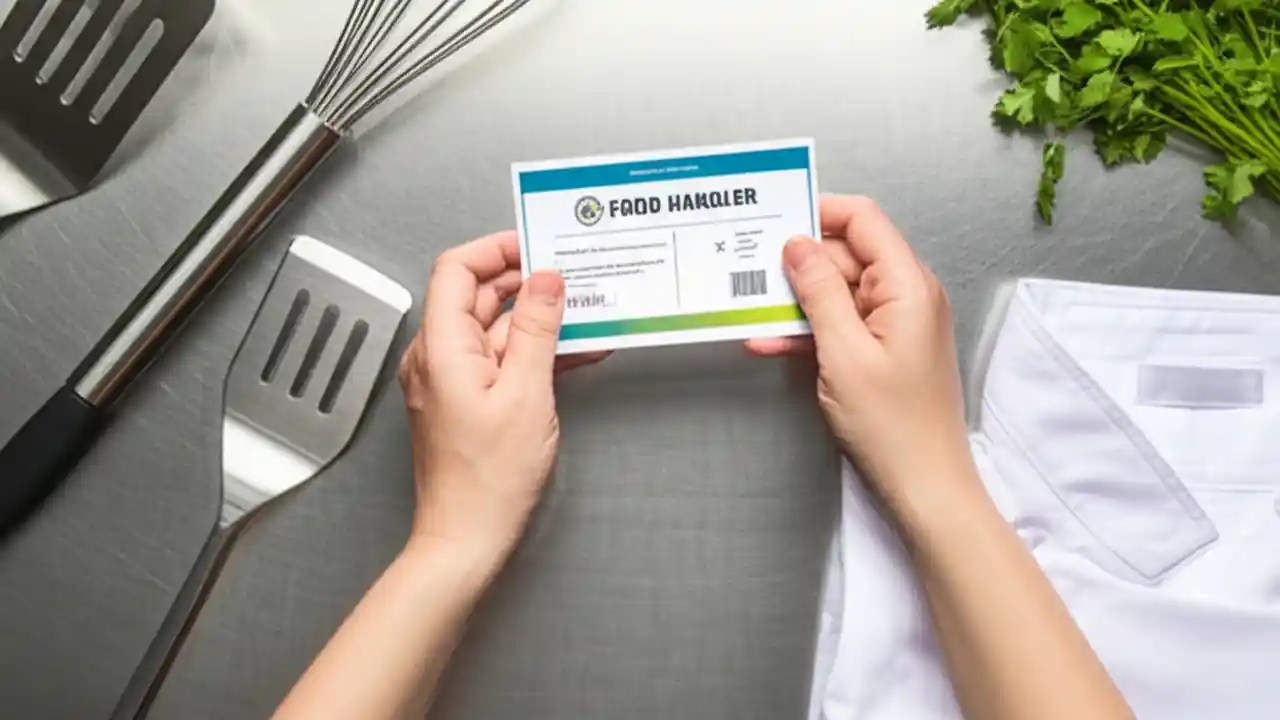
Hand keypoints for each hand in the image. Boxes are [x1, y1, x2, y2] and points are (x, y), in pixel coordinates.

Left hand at [398, 232, 605, 562]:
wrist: (466, 539)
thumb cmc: (487, 481)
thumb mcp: (527, 394)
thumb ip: (537, 329)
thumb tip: (547, 280)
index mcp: (440, 347)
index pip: (456, 269)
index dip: (496, 249)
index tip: (536, 245)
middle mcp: (435, 357)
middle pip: (476, 295)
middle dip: (524, 282)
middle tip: (570, 276)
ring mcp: (448, 380)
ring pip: (491, 328)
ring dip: (534, 319)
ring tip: (581, 315)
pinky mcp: (464, 400)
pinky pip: (496, 359)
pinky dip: (530, 351)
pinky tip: (570, 353)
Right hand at [748, 196, 973, 517]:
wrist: (925, 485)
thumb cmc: (892, 424)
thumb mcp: (844, 353)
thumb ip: (819, 292)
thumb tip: (797, 245)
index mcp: (908, 285)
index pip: (864, 220)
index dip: (820, 212)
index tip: (774, 219)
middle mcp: (907, 295)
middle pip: (847, 254)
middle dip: (799, 262)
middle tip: (748, 273)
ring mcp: (896, 323)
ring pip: (838, 292)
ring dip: (797, 301)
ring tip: (750, 310)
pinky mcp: (884, 349)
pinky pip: (842, 324)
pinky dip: (809, 330)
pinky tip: (769, 341)